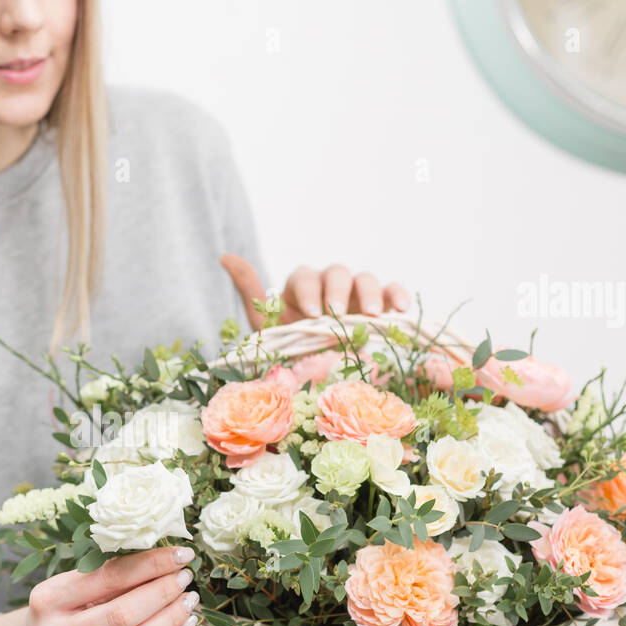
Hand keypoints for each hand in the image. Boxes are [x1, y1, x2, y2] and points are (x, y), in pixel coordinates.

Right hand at [0, 546, 200, 625]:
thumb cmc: (59, 614)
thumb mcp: (70, 588)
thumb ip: (108, 577)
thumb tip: (166, 559)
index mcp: (47, 599)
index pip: (110, 577)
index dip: (151, 564)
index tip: (181, 553)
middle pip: (123, 614)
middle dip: (163, 593)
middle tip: (187, 579)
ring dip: (170, 621)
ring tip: (189, 603)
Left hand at [220, 253, 410, 331]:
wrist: (313, 371)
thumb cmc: (288, 346)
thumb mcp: (265, 322)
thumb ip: (250, 290)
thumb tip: (224, 255)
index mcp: (301, 287)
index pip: (305, 277)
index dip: (309, 291)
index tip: (312, 313)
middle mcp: (329, 285)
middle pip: (337, 273)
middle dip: (338, 291)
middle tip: (337, 314)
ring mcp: (356, 294)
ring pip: (366, 278)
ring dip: (370, 293)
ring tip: (371, 316)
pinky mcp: (379, 305)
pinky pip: (391, 292)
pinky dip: (397, 295)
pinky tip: (401, 309)